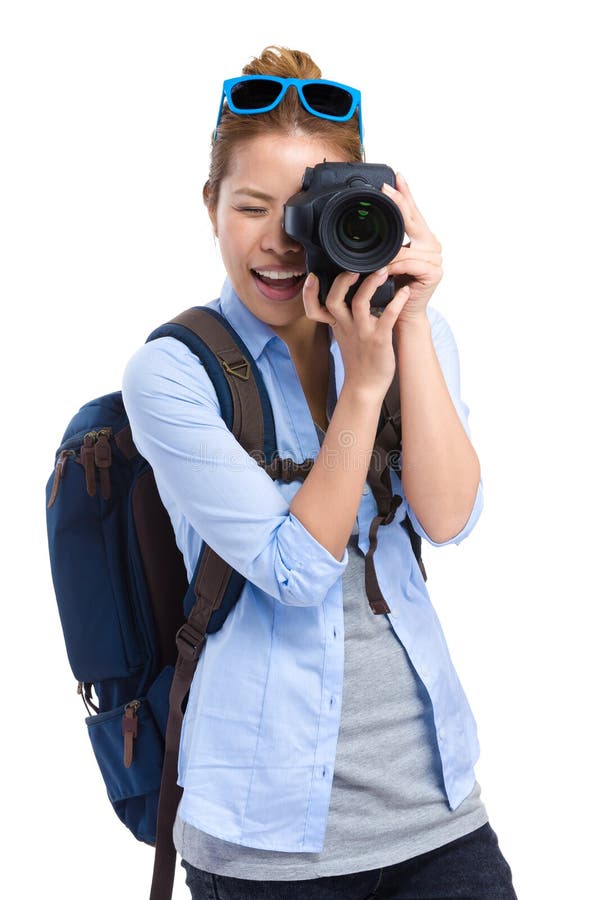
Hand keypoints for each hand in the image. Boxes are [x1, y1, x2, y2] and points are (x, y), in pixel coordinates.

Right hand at [302, 268, 410, 398]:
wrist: (365, 387)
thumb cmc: (358, 360)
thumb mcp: (344, 337)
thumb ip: (343, 317)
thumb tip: (348, 296)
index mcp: (337, 325)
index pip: (314, 308)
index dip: (309, 293)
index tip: (313, 277)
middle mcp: (346, 327)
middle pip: (334, 300)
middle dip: (342, 281)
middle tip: (354, 266)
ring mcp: (362, 333)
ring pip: (359, 304)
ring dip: (370, 285)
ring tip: (383, 270)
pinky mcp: (379, 340)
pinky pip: (387, 317)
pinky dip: (397, 303)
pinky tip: (404, 292)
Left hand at [381, 173, 442, 328]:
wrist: (403, 313)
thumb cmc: (395, 286)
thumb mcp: (390, 259)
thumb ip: (389, 241)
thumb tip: (375, 223)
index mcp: (424, 239)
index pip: (413, 213)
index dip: (406, 195)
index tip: (396, 177)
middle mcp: (432, 245)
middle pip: (413, 221)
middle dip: (399, 204)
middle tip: (386, 189)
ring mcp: (436, 259)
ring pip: (406, 247)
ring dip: (388, 250)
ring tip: (374, 252)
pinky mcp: (433, 272)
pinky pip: (408, 263)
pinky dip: (394, 266)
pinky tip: (384, 268)